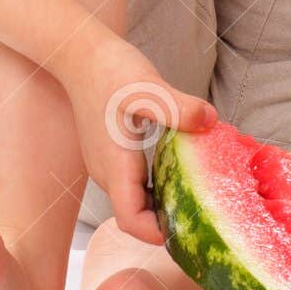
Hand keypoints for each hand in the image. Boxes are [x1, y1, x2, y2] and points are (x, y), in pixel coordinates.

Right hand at [53, 24, 215, 244]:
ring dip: (164, 205)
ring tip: (200, 198)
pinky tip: (183, 172)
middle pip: (137, 217)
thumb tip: (210, 122)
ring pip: (137, 201)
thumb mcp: (148, 88)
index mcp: (115, 167)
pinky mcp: (112, 153)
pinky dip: (159, 186)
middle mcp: (108, 172)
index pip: (131, 221)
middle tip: (206, 219)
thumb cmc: (109, 70)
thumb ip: (179, 109)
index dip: (158, 235)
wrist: (80, 53)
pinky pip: (136, 183)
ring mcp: (108, 164)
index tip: (190, 231)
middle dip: (168, 224)